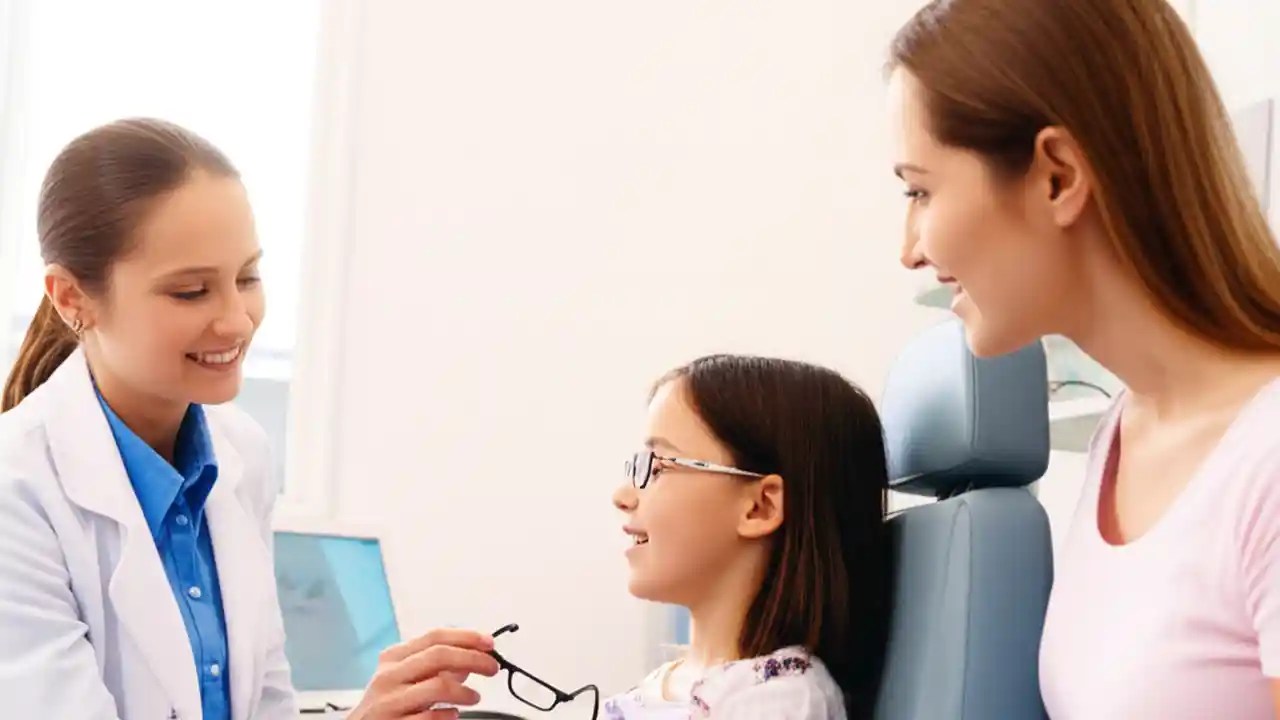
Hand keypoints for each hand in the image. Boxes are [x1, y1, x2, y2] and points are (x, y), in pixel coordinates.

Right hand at [346, 628, 499, 719]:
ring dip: (465, 691)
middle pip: (439, 655)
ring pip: (438, 685)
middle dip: (473, 658)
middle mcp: (388, 676)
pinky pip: (430, 717)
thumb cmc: (387, 704)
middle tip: (492, 668)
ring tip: (475, 697)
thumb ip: (436, 665)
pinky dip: (448, 715)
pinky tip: (453, 715)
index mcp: (393, 658)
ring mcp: (389, 701)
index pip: (435, 636)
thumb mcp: (405, 678)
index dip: (466, 636)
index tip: (489, 643)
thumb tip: (473, 654)